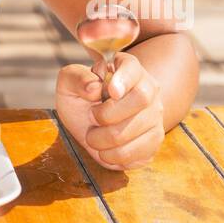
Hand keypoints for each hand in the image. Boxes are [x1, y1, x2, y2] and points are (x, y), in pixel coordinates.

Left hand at [55, 52, 164, 170]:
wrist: (90, 123)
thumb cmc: (81, 97)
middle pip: (142, 98)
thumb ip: (77, 78)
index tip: (112, 92)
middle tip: (93, 117)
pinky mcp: (154, 141)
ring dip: (106, 139)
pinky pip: (139, 153)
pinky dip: (115, 156)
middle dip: (109, 114)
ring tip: (93, 137)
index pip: (132, 66)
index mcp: (128, 68)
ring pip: (138, 129)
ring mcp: (155, 116)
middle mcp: (148, 89)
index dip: (125, 78)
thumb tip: (93, 88)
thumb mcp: (69, 82)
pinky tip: (106, 150)